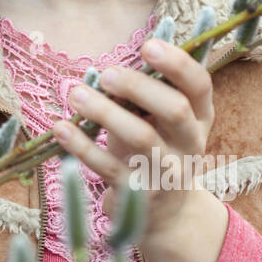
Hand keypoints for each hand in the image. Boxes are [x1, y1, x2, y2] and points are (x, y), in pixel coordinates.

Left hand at [54, 37, 215, 247]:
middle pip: (175, 110)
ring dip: (106, 112)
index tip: (148, 45)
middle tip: (106, 74)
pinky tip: (61, 127)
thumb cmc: (157, 150)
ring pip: (141, 137)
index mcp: (200, 118)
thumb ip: (148, 93)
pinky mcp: (137, 196)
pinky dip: (81, 145)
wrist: (166, 215)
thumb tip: (112, 61)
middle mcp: (189, 145)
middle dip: (139, 86)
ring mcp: (166, 173)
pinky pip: (108, 167)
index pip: (200, 85)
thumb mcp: (162, 123)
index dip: (177, 63)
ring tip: (76, 94)